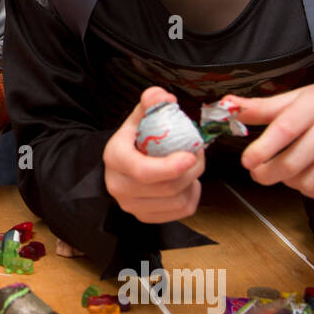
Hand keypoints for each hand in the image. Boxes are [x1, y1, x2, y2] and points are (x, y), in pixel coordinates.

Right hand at [104, 87, 204, 222]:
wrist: (120, 166)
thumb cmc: (132, 142)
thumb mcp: (137, 119)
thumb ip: (151, 104)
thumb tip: (164, 96)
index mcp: (115, 159)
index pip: (143, 172)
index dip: (171, 167)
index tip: (190, 155)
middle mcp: (119, 187)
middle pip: (166, 187)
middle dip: (192, 170)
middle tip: (198, 153)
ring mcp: (132, 206)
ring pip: (176, 201)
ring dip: (193, 182)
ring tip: (191, 166)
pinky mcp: (146, 217)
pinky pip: (181, 211)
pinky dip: (191, 196)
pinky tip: (186, 183)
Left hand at [234, 80, 313, 200]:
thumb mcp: (295, 97)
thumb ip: (260, 107)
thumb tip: (226, 106)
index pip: (285, 130)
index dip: (261, 150)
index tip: (246, 161)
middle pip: (294, 162)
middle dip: (268, 173)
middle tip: (258, 172)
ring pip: (310, 181)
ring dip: (289, 182)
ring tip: (285, 171)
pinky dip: (310, 190)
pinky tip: (306, 176)